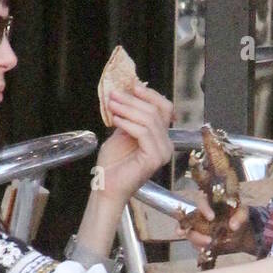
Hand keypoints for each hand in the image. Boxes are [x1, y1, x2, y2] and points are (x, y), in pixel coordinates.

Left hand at [95, 81, 174, 204]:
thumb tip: (130, 90)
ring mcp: (162, 152)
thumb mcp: (122, 132)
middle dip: (133, 100)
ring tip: (111, 105)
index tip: (132, 85)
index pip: (164, 108)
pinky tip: (115, 119)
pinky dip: (128, 123)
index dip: (149, 94)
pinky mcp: (155, 158)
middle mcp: (166, 144)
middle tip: (114, 94)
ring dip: (128, 109)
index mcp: (160, 137)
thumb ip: (129, 115)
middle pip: (156, 111)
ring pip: (149, 120)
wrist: (106, 186)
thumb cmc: (112, 163)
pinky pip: (143, 132)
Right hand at [175, 196, 252, 256]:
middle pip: (190, 221)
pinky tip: (205, 250)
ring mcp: (198, 227)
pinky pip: (195, 244)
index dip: (204, 208)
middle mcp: (200, 215)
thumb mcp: (243, 213)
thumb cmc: (239, 217)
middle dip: (196, 232)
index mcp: (210, 203)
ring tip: (208, 246)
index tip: (211, 217)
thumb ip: (240, 216)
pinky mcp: (199, 239)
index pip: (202, 201)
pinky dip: (199, 248)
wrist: (241, 231)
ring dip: (197, 241)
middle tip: (208, 240)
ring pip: (190, 234)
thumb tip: (233, 226)